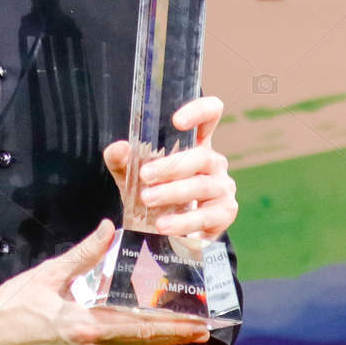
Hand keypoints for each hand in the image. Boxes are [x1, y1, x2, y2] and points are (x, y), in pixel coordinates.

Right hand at [0, 219, 210, 344]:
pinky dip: (129, 344)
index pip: (139, 328)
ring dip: (153, 341)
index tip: (198, 324)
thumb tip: (108, 228)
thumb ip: (83, 253)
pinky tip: (137, 335)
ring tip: (179, 332)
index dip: (172, 327)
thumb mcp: (47, 275)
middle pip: (140, 344)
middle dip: (173, 336)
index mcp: (85, 326)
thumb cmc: (9, 305)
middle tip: (203, 330)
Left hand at [103, 95, 237, 241]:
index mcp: (196, 144)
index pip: (210, 116)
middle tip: (145, 176)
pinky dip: (183, 221)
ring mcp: (223, 187)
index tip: (176, 121)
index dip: (199, 111)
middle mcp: (213, 162)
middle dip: (171, 166)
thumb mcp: (132, 176)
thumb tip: (120, 148)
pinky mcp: (225, 213)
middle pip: (201, 156)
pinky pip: (206, 216)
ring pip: (202, 185)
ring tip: (147, 199)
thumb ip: (121, 161)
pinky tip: (164, 225)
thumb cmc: (154, 193)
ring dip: (173, 192)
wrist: (168, 233)